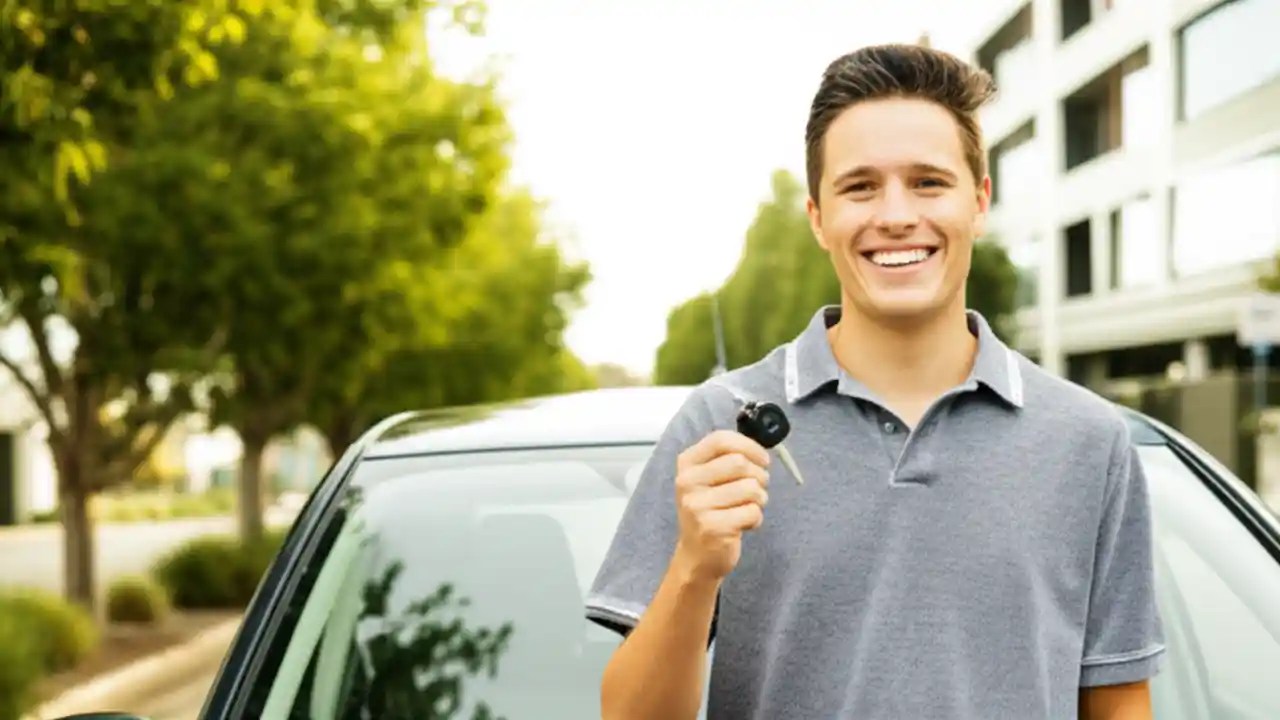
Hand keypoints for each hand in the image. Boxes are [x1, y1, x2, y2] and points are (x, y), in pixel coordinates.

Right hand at [672, 430, 770, 581]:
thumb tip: (761, 450)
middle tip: (758, 488)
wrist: (697, 556)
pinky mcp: (712, 528)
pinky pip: (752, 512)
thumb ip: (727, 460)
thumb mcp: (708, 480)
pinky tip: (744, 524)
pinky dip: (756, 518)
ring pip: (750, 488)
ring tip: (749, 507)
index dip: (749, 446)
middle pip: (739, 463)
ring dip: (760, 499)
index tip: (762, 459)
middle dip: (759, 476)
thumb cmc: (710, 511)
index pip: (721, 440)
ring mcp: (698, 506)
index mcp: (687, 464)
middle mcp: (687, 482)